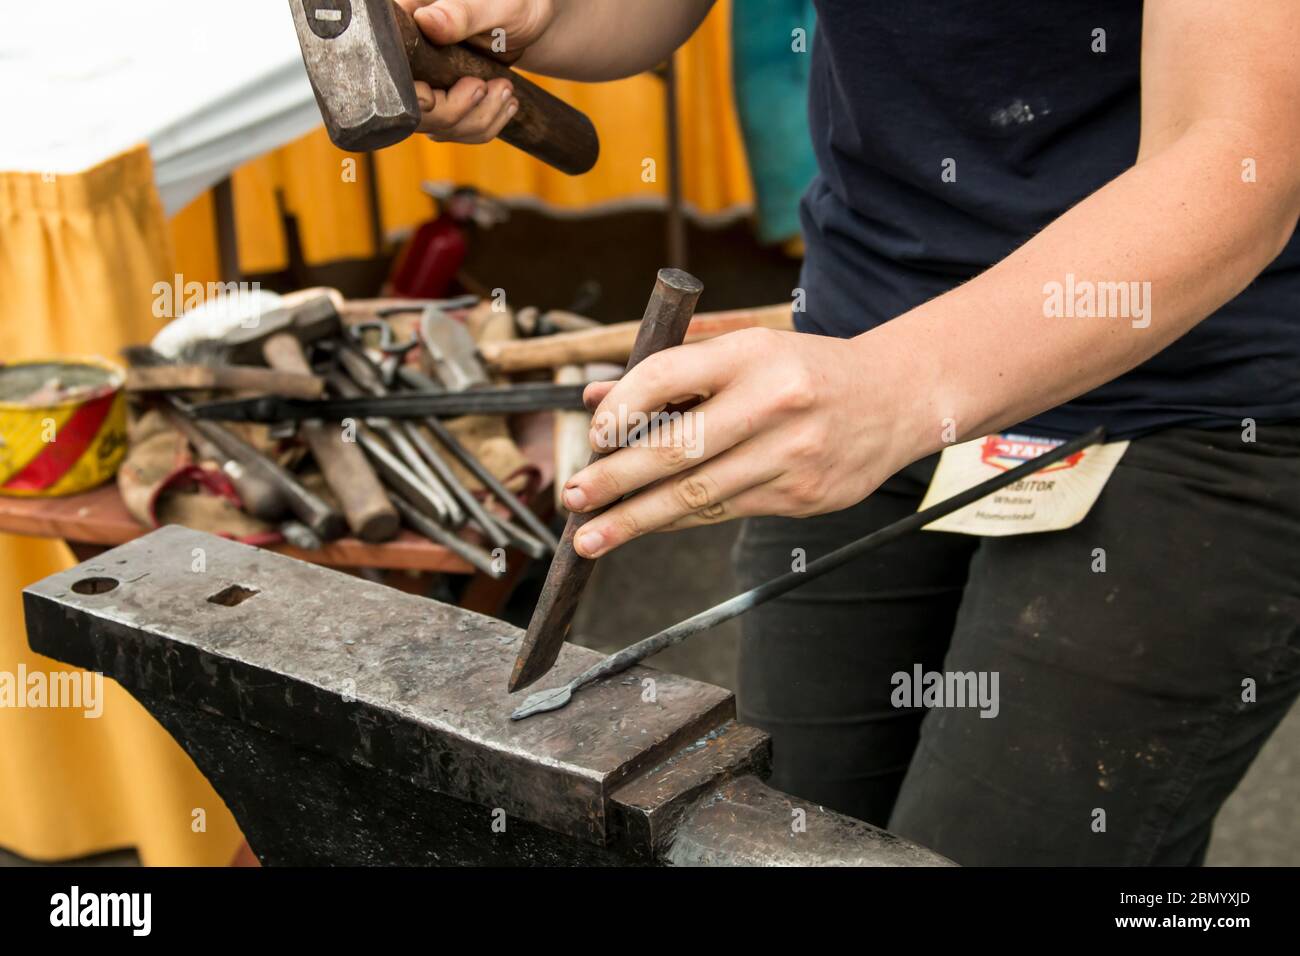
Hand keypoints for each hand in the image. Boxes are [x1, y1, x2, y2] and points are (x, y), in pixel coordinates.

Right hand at [396, 0, 557, 142]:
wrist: (528, 20)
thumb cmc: (510, 2)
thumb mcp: (491, 5)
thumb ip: (459, 14)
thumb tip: (427, 22)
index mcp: (406, 25)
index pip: (388, 71)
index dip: (408, 95)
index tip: (433, 96)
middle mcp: (407, 59)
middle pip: (413, 112)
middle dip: (456, 111)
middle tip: (489, 86)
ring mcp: (424, 85)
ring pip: (438, 128)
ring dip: (479, 119)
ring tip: (506, 91)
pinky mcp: (443, 103)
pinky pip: (457, 131)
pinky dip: (485, 125)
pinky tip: (505, 104)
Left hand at [562, 327, 918, 557]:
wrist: (897, 397)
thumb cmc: (805, 370)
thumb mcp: (745, 352)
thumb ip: (673, 374)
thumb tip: (599, 401)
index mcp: (752, 354)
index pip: (666, 377)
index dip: (620, 410)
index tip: (593, 436)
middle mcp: (773, 402)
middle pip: (676, 449)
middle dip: (614, 479)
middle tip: (574, 498)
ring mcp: (791, 454)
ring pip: (697, 494)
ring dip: (636, 518)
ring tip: (593, 536)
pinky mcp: (803, 495)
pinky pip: (724, 511)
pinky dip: (679, 520)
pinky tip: (649, 526)